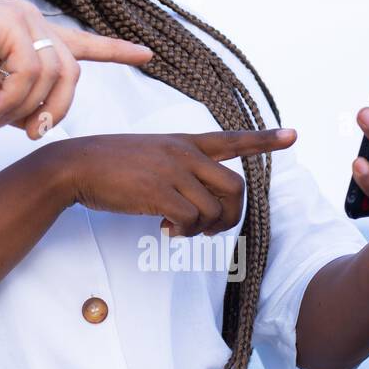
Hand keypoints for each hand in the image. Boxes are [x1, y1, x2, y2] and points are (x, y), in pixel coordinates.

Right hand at [0, 0, 152, 139]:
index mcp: (27, 35)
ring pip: (53, 77)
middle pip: (72, 73)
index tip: (147, 53)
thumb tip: (34, 125)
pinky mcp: (11, 22)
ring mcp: (25, 19)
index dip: (114, 49)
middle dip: (58, 109)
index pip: (80, 42)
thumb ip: (12, 102)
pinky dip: (11, 99)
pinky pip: (29, 73)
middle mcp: (33, 22)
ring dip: (25, 108)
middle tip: (33, 132)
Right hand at [49, 128, 298, 235]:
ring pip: (215, 209)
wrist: (75, 165)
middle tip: (210, 229)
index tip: (293, 135)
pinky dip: (184, 233)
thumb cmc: (107, 164)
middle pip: (236, 187)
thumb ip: (176, 168)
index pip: (232, 139)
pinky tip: (164, 230)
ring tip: (180, 230)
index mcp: (183, 142)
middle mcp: (184, 153)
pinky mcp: (159, 192)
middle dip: (231, 215)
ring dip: (204, 229)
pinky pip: (192, 221)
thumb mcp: (148, 153)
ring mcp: (173, 171)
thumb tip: (197, 205)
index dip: (265, 140)